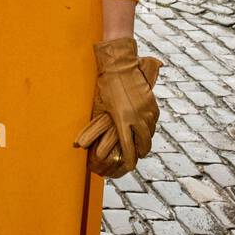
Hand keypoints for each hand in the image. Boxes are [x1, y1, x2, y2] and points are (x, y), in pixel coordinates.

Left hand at [74, 37, 162, 177]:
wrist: (120, 66)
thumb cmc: (105, 87)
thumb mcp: (100, 107)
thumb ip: (98, 125)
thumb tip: (80, 143)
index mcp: (122, 120)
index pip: (128, 148)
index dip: (130, 160)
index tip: (130, 167)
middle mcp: (137, 117)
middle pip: (143, 144)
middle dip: (141, 153)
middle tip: (137, 157)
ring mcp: (147, 110)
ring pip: (150, 133)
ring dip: (146, 141)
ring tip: (142, 146)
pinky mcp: (153, 103)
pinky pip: (153, 121)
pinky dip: (150, 128)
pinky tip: (146, 130)